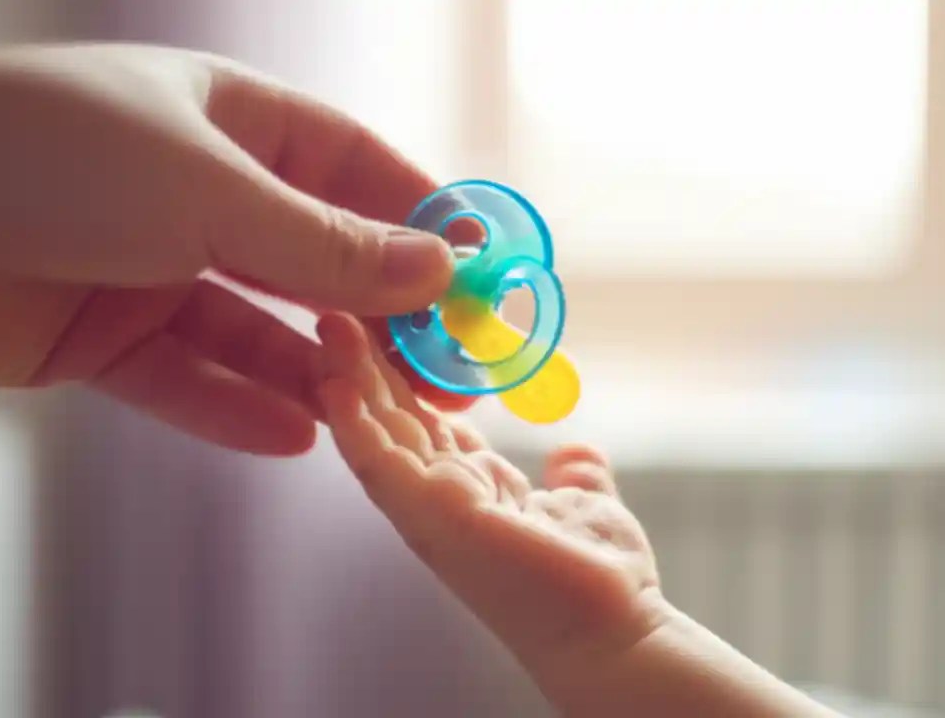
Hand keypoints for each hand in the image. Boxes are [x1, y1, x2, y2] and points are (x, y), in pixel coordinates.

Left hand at [0, 43, 472, 454]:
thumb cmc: (47, 156)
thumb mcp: (208, 190)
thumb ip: (323, 242)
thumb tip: (436, 269)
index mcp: (229, 118)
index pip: (353, 166)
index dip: (420, 217)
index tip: (481, 271)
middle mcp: (197, 189)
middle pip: (315, 257)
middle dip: (381, 314)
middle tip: (449, 371)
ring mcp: (150, 263)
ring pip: (259, 326)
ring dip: (319, 370)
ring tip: (384, 417)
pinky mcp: (103, 335)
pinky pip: (190, 376)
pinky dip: (240, 407)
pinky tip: (298, 435)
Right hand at [314, 312, 662, 672]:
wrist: (615, 631)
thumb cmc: (600, 580)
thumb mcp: (586, 503)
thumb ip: (575, 475)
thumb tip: (573, 452)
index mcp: (474, 490)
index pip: (427, 425)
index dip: (405, 380)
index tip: (389, 330)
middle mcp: (443, 501)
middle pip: (394, 422)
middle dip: (366, 368)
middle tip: (339, 312)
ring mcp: (433, 511)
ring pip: (378, 435)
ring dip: (350, 380)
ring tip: (329, 324)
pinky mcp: (435, 517)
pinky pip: (381, 463)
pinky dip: (355, 421)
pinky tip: (336, 379)